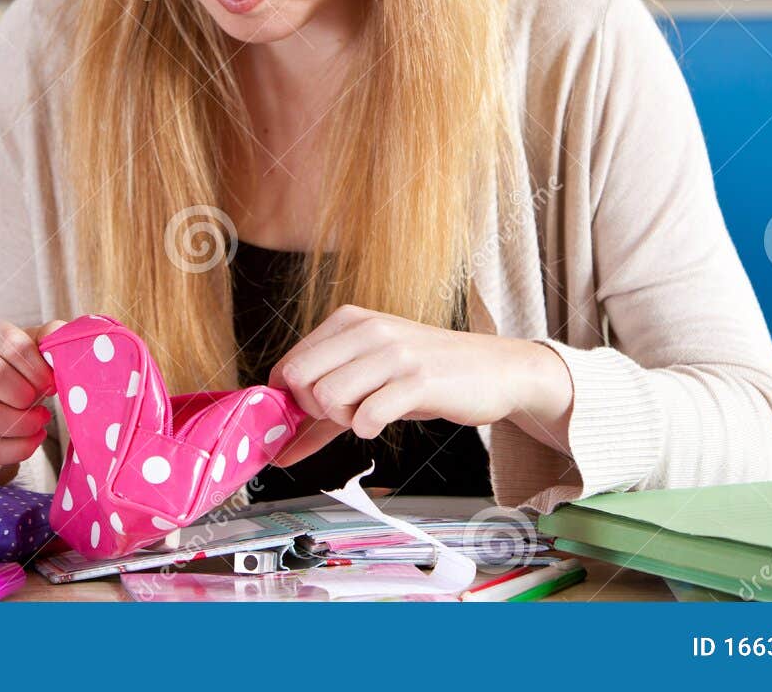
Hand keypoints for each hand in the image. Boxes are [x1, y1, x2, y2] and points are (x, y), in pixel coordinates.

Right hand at [0, 314, 64, 474]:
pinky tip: (31, 441)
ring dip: (24, 424)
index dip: (37, 364)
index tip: (50, 381)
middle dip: (26, 392)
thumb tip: (60, 335)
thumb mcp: (25, 347)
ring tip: (40, 422)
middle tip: (42, 401)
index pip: (7, 341)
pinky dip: (15, 449)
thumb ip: (46, 338)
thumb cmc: (7, 368)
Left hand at [265, 305, 572, 467]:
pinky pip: (368, 413)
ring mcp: (394, 352)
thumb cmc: (427, 375)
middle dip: (312, 411)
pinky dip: (368, 427)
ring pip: (327, 396)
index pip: (288, 364)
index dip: (292, 400)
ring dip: (342, 421)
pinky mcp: (418, 379)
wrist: (494, 370)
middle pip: (299, 379)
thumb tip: (277, 451)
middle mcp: (367, 329)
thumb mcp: (370, 383)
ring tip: (367, 417)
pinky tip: (382, 422)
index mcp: (349, 321)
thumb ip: (320, 418)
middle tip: (342, 416)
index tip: (314, 415)